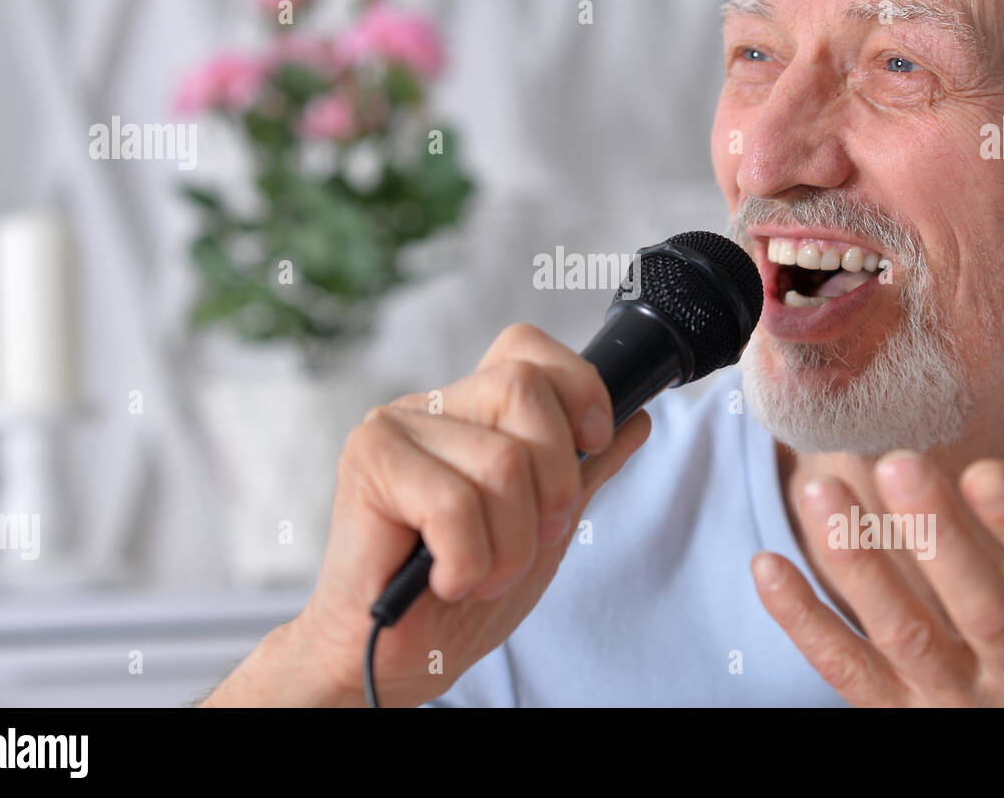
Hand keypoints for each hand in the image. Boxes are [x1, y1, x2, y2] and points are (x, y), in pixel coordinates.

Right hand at [279, 324, 649, 707]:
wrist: (395, 656)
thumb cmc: (459, 594)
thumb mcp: (543, 528)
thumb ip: (585, 471)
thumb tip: (637, 419)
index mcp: (474, 411)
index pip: (528, 348)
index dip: (576, 385)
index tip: (594, 441)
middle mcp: (433, 406)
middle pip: (525, 389)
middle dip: (552, 482)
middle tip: (529, 537)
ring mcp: (395, 427)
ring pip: (502, 460)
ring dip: (510, 545)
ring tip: (481, 573)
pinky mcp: (367, 462)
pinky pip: (455, 503)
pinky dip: (468, 561)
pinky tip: (446, 580)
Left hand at [751, 447, 1003, 705]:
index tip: (985, 469)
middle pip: (982, 612)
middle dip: (938, 537)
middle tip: (897, 463)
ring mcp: (955, 707)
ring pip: (906, 637)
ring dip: (860, 566)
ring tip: (822, 494)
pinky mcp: (898, 718)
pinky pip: (845, 671)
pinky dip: (802, 620)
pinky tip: (767, 564)